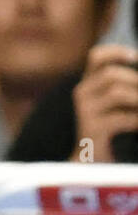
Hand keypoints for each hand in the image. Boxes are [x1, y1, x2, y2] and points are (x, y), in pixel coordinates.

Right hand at [71, 44, 137, 163]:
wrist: (92, 161)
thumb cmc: (112, 131)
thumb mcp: (117, 105)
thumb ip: (127, 90)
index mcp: (89, 85)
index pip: (96, 57)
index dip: (117, 52)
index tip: (135, 57)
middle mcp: (83, 94)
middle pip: (111, 74)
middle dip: (137, 80)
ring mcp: (86, 111)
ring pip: (118, 92)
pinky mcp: (93, 129)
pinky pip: (123, 118)